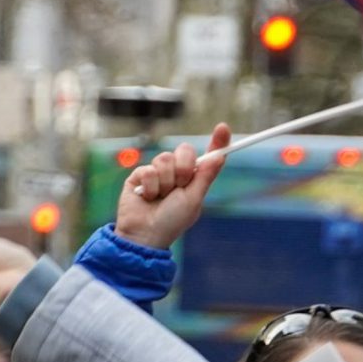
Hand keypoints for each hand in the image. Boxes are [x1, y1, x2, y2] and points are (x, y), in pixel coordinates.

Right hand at [117, 124, 231, 249]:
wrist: (145, 234)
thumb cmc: (172, 221)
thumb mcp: (193, 199)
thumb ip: (205, 176)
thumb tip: (220, 155)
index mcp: (194, 179)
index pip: (207, 156)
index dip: (216, 142)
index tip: (223, 127)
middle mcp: (177, 172)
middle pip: (185, 150)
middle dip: (184, 168)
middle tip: (180, 187)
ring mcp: (158, 172)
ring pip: (165, 158)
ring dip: (165, 182)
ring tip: (161, 197)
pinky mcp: (140, 175)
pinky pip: (148, 169)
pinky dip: (151, 186)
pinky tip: (147, 197)